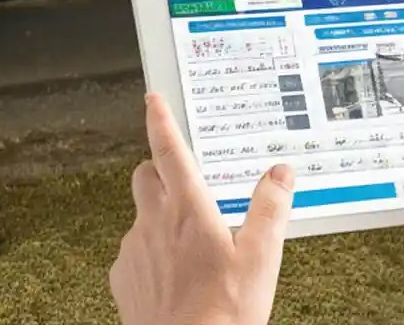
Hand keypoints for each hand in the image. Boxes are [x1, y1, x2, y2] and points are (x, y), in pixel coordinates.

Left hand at [109, 93, 295, 324]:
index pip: (168, 150)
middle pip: (145, 175)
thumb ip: (270, 209)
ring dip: (160, 219)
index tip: (153, 100)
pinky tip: (177, 277)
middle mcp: (153, 222)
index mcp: (188, 210)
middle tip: (188, 188)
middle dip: (160, 171)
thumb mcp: (261, 258)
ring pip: (141, 216)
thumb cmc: (224, 313)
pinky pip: (134, 252)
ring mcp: (133, 250)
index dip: (160, 120)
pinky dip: (151, 254)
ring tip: (193, 249)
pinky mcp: (123, 277)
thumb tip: (280, 174)